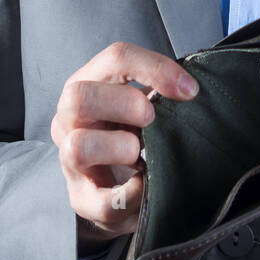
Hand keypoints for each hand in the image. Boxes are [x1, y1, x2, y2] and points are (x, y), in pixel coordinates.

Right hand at [50, 41, 198, 244]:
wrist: (124, 188)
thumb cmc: (136, 133)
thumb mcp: (144, 103)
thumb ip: (161, 91)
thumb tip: (189, 89)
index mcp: (89, 84)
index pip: (115, 58)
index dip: (155, 68)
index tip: (189, 90)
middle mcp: (69, 120)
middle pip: (78, 97)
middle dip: (123, 104)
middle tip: (152, 117)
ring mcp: (69, 161)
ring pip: (78, 147)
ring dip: (119, 147)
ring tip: (142, 155)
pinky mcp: (82, 200)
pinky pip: (102, 201)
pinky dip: (130, 194)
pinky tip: (145, 185)